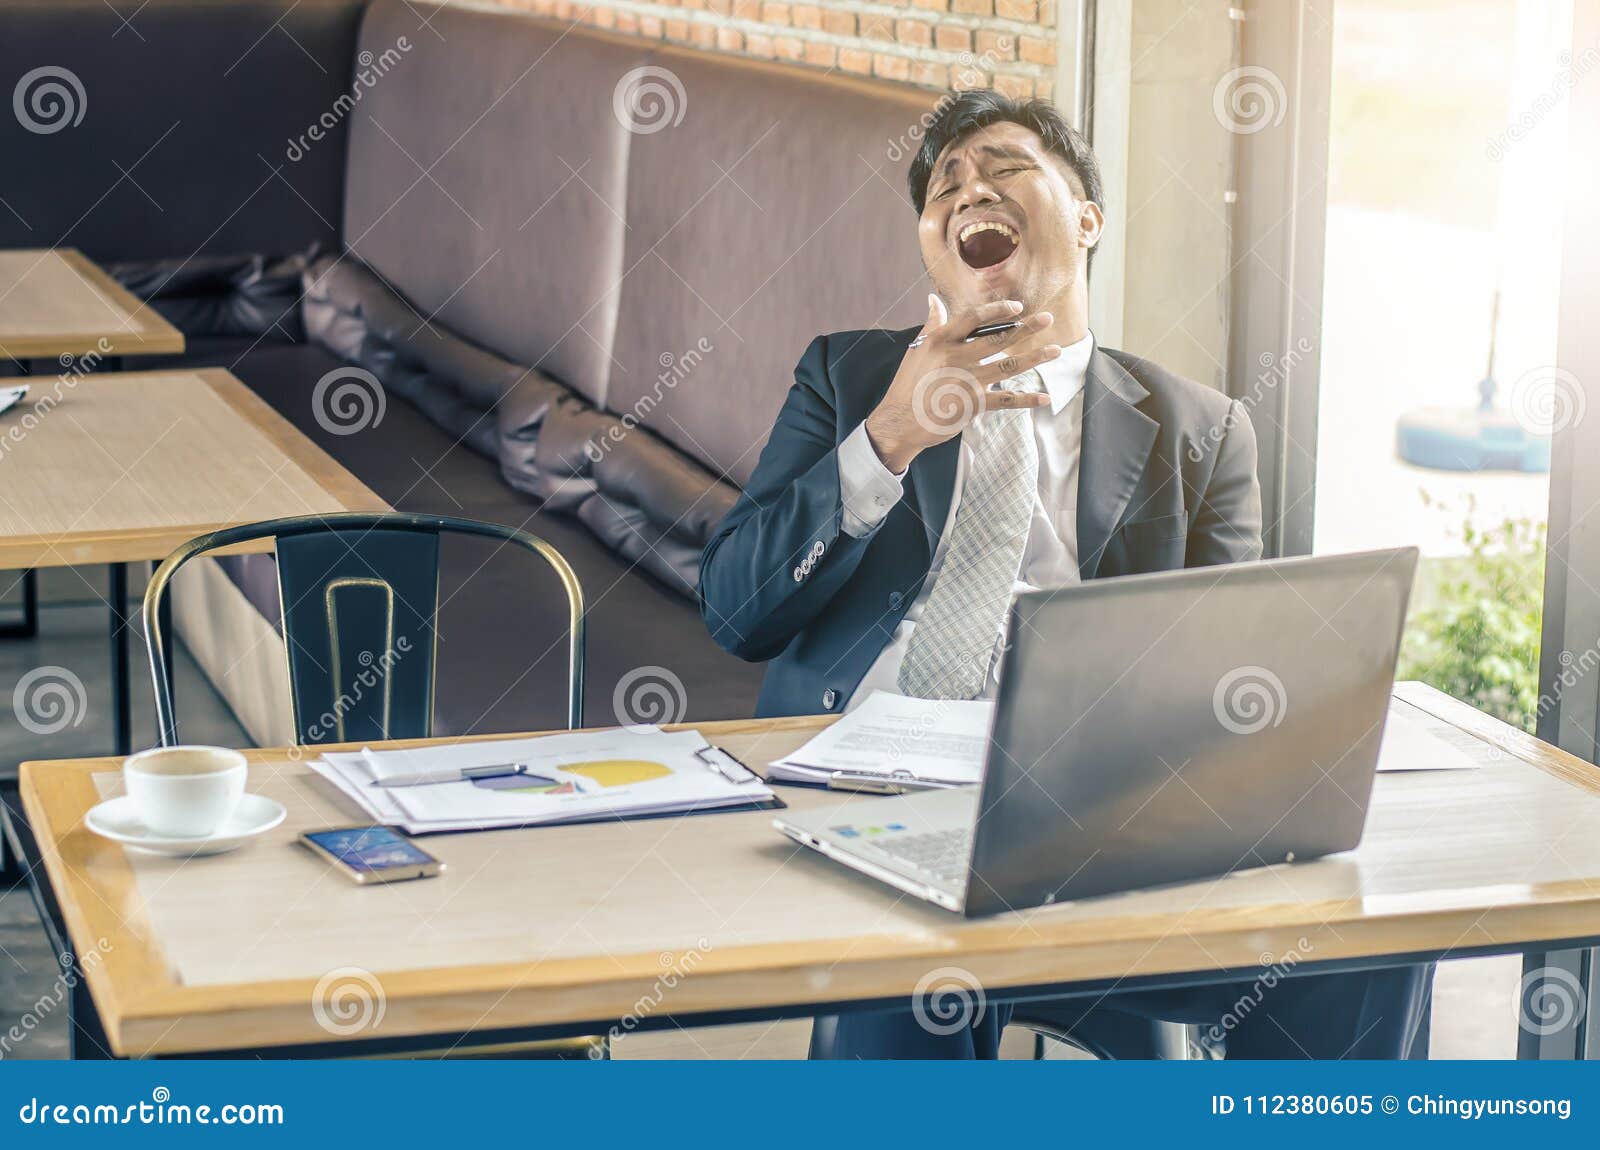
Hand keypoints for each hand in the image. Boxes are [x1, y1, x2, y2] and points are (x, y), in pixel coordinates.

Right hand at [864, 295, 1060, 472]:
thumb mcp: (916, 350)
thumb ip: (931, 324)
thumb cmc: (907, 385)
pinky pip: (1006, 400)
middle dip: (1026, 328)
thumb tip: (933, 299)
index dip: (998, 310)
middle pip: (998, 338)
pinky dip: (1027, 400)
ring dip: (1035, 358)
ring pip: (1009, 366)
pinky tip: (1044, 398)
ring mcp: (967, 381)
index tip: (1017, 306)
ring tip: (1056, 350)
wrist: (899, 422)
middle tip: (1048, 318)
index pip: (974, 317)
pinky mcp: (973, 404)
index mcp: (941, 340)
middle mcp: (957, 357)